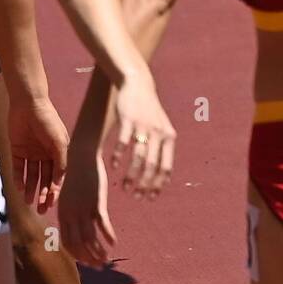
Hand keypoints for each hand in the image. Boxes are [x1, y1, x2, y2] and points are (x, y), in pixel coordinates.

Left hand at [8, 95, 68, 213]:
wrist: (28, 103)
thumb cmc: (48, 120)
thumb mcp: (59, 142)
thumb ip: (60, 161)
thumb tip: (61, 181)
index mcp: (58, 152)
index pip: (57, 176)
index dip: (55, 190)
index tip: (52, 203)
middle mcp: (45, 154)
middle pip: (45, 179)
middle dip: (44, 194)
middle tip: (41, 209)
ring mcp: (31, 152)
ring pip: (31, 176)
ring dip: (31, 189)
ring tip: (29, 202)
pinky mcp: (17, 150)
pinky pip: (18, 168)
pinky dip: (19, 178)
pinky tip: (20, 189)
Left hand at [59, 151, 115, 267]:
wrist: (82, 155)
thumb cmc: (77, 173)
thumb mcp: (70, 194)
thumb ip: (71, 210)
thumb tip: (76, 223)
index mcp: (63, 214)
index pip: (67, 242)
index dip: (77, 255)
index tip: (86, 262)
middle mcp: (71, 215)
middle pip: (78, 245)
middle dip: (88, 259)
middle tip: (99, 267)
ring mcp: (83, 209)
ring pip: (89, 239)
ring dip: (98, 252)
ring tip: (107, 260)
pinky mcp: (96, 202)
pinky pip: (102, 224)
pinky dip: (107, 235)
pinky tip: (113, 243)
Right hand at [112, 71, 175, 197]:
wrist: (139, 85)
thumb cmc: (150, 112)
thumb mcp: (161, 129)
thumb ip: (162, 150)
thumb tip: (164, 178)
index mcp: (168, 137)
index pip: (166, 167)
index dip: (158, 184)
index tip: (150, 198)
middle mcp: (158, 132)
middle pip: (152, 165)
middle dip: (144, 185)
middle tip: (135, 197)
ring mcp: (143, 126)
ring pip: (138, 157)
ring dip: (131, 175)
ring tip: (124, 188)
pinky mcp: (129, 119)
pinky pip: (123, 142)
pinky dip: (119, 156)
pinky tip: (114, 166)